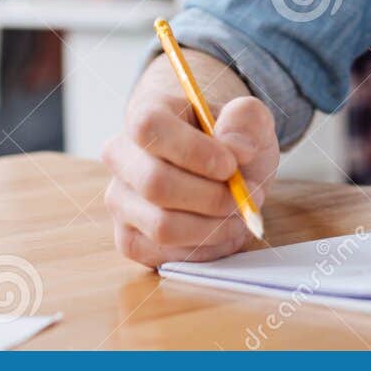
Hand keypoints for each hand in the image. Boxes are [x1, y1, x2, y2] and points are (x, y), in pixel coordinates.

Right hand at [103, 55, 279, 267]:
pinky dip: (206, 249)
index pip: (150, 128)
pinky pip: (165, 256)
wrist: (220, 166)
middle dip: (212, 197)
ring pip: (161, 226)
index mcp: (145, 114)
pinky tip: (224, 230)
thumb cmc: (229, 139)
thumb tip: (235, 149)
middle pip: (155, 184)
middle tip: (250, 195)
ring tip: (241, 213)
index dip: (191, 150)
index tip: (230, 165)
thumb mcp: (249, 118)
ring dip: (213, 226)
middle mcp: (121, 158)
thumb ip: (246, 120)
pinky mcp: (129, 239)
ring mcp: (120, 202)